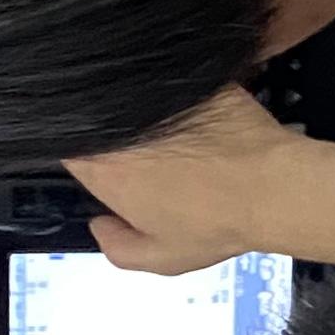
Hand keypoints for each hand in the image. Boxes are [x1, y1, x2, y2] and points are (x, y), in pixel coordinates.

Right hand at [68, 87, 313, 274]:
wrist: (270, 185)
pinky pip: (168, 80)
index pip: (65, 146)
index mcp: (100, 164)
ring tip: (175, 136)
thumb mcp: (162, 257)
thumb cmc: (217, 222)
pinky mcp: (187, 76)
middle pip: (97, 118)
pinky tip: (197, 118)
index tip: (105, 166)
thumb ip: (117, 247)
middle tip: (145, 154)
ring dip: (144, 113)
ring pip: (128, 94)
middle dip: (114, 132)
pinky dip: (178, 97)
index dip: (85, 155)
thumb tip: (100, 226)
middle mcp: (118, 123)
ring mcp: (151, 94)